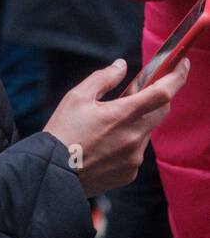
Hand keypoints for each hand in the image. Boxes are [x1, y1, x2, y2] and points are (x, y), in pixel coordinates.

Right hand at [44, 57, 190, 197]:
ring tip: (107, 124)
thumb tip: (121, 66)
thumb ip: (104, 78)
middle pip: (161, 111)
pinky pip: (137, 151)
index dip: (177, 77)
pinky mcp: (130, 173)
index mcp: (122, 115)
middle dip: (157, 98)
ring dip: (136, 121)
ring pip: (146, 131)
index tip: (183, 64)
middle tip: (138, 92)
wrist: (54, 173)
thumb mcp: (77, 97)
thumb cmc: (64, 132)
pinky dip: (128, 141)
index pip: (161, 93)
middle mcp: (134, 137)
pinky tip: (105, 144)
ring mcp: (135, 158)